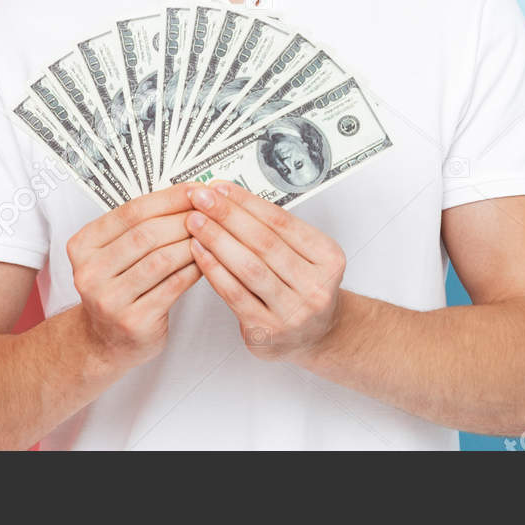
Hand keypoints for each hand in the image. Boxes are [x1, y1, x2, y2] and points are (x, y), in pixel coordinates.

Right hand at [67, 185, 203, 370]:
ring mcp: (109, 300)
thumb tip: (187, 195)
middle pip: (146, 234)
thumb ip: (139, 226)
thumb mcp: (113, 253)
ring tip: (213, 233)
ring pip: (161, 260)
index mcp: (83, 246)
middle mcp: (90, 272)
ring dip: (193, 243)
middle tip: (210, 211)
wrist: (105, 341)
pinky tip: (207, 259)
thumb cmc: (117, 288)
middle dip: (184, 219)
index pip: (131, 212)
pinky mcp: (134, 321)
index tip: (195, 189)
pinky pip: (173, 286)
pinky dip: (194, 268)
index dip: (168, 198)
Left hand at [184, 181, 346, 361]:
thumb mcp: (307, 256)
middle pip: (264, 243)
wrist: (315, 335)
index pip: (282, 222)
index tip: (222, 188)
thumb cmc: (304, 288)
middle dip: (228, 216)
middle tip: (202, 199)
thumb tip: (231, 199)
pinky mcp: (266, 331)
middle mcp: (314, 286)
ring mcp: (292, 312)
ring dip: (217, 240)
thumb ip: (277, 232)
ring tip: (195, 222)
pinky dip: (213, 270)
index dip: (248, 202)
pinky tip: (199, 253)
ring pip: (248, 267)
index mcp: (328, 258)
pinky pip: (234, 294)